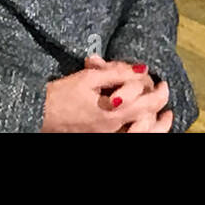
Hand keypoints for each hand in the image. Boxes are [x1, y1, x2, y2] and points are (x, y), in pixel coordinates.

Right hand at [42, 58, 156, 132]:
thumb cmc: (61, 94)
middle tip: (163, 93)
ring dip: (154, 123)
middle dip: (159, 106)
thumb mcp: (89, 77)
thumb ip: (117, 72)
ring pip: (140, 132)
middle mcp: (113, 129)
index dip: (160, 92)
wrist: (40, 114)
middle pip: (147, 121)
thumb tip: (143, 69)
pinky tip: (141, 120)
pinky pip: (127, 134)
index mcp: (113, 113)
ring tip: (164, 115)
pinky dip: (139, 128)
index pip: (148, 104)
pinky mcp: (100, 136)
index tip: (162, 82)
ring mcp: (107, 135)